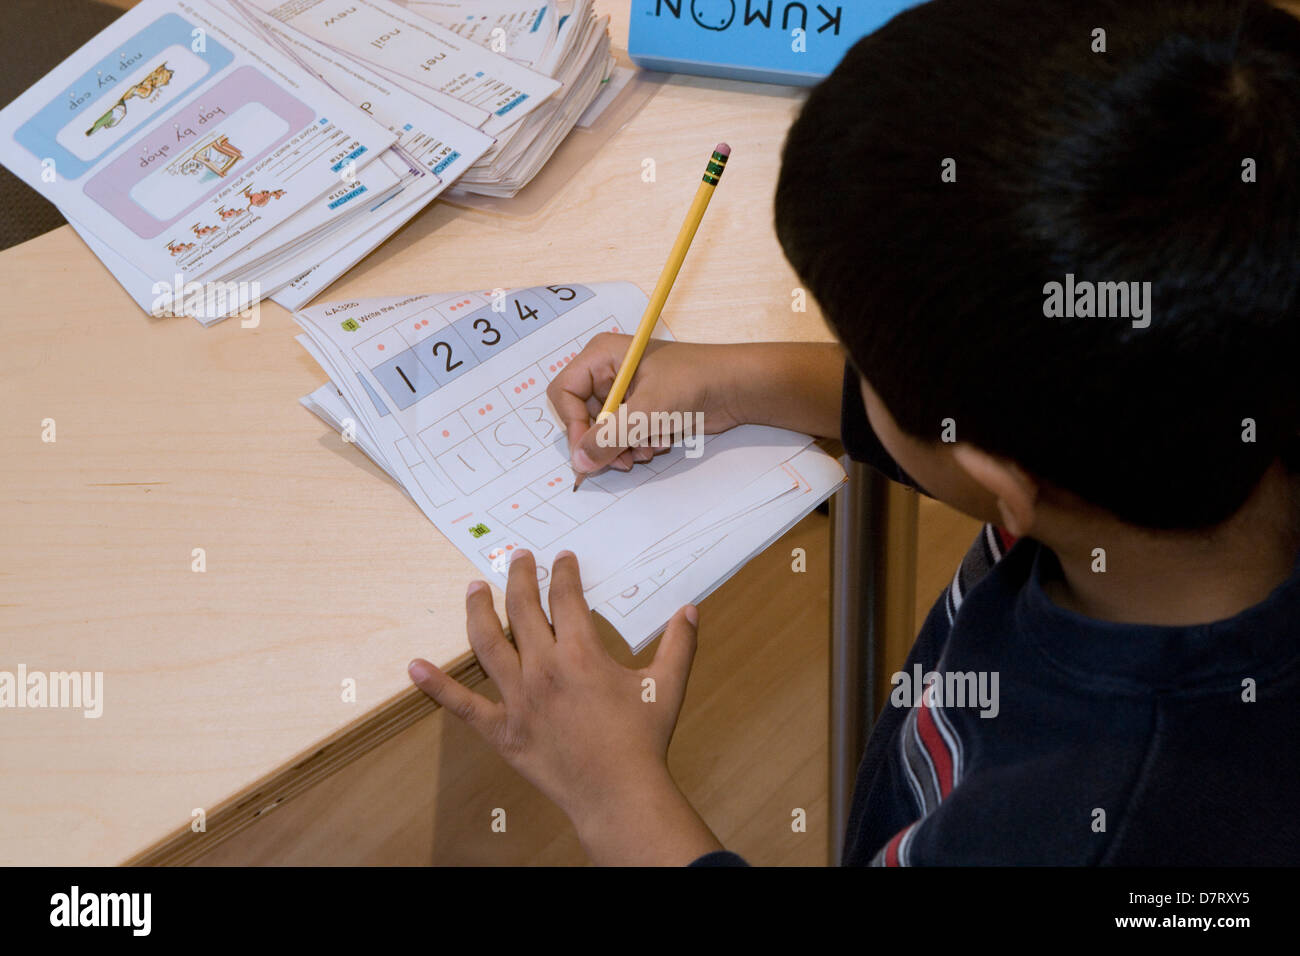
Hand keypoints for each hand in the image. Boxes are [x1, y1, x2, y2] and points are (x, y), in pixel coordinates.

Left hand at [408, 549, 723, 864]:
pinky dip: (436, 686)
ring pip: (487, 643)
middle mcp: (543, 668)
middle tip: (516, 558)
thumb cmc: (643, 740)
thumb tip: (691, 609)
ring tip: (473, 588)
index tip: (562, 559)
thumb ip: (678, 643)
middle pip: (522, 609)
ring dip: (477, 609)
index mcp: (581, 653)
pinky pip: (462, 705)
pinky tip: (415, 667)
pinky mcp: (501, 730)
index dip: (563, 573)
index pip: (565, 598)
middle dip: (518, 577)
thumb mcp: (666, 685)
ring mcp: (517, 699)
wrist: (618, 794)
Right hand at [546, 336, 747, 477]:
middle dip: (604, 441)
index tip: (590, 451)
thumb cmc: (695, 381)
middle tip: (623, 460)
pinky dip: (637, 445)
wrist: (736, 387)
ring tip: (648, 448)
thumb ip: (611, 437)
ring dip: (623, 447)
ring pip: (603, 432)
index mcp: (601, 356)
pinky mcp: (640, 410)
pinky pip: (622, 437)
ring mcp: (624, 392)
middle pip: (581, 417)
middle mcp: (607, 372)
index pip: (564, 392)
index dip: (572, 424)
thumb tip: (580, 463)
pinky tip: (660, 440)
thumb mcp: (649, 410)